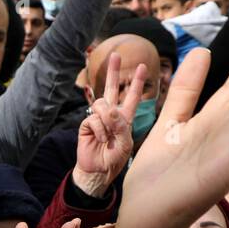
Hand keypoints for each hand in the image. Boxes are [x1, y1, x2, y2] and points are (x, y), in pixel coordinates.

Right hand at [75, 52, 142, 197]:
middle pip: (111, 88)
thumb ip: (120, 126)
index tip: (141, 66)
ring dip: (106, 118)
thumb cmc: (114, 160)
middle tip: (114, 55)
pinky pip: (94, 118)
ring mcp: (98, 119)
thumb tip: (109, 109)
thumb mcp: (125, 144)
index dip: (136, 82)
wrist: (97, 172)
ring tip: (107, 135)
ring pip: (102, 103)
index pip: (132, 97)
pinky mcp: (87, 124)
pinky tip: (100, 139)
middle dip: (113, 72)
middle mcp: (111, 115)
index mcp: (125, 118)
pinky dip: (99, 129)